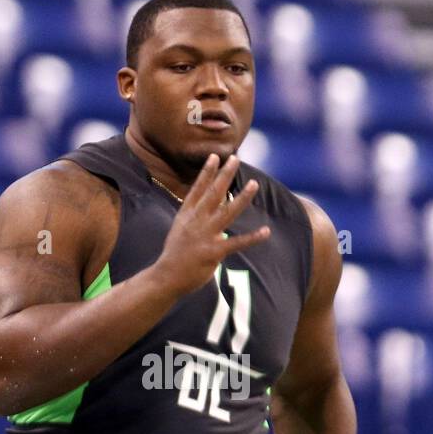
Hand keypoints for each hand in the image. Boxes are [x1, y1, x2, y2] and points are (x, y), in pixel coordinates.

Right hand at [151, 153, 270, 296]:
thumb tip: (217, 208)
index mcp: (187, 215)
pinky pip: (237, 243)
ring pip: (227, 212)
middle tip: (235, 158)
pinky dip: (252, 237)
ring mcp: (205, 235)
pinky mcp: (214, 252)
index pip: (198, 189)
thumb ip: (198, 218)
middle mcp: (196, 221)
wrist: (166, 277)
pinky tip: (266, 231)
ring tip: (254, 184)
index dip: (207, 172)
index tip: (215, 156)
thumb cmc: (175, 255)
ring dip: (242, 197)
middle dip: (225, 175)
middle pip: (213, 193)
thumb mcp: (181, 230)